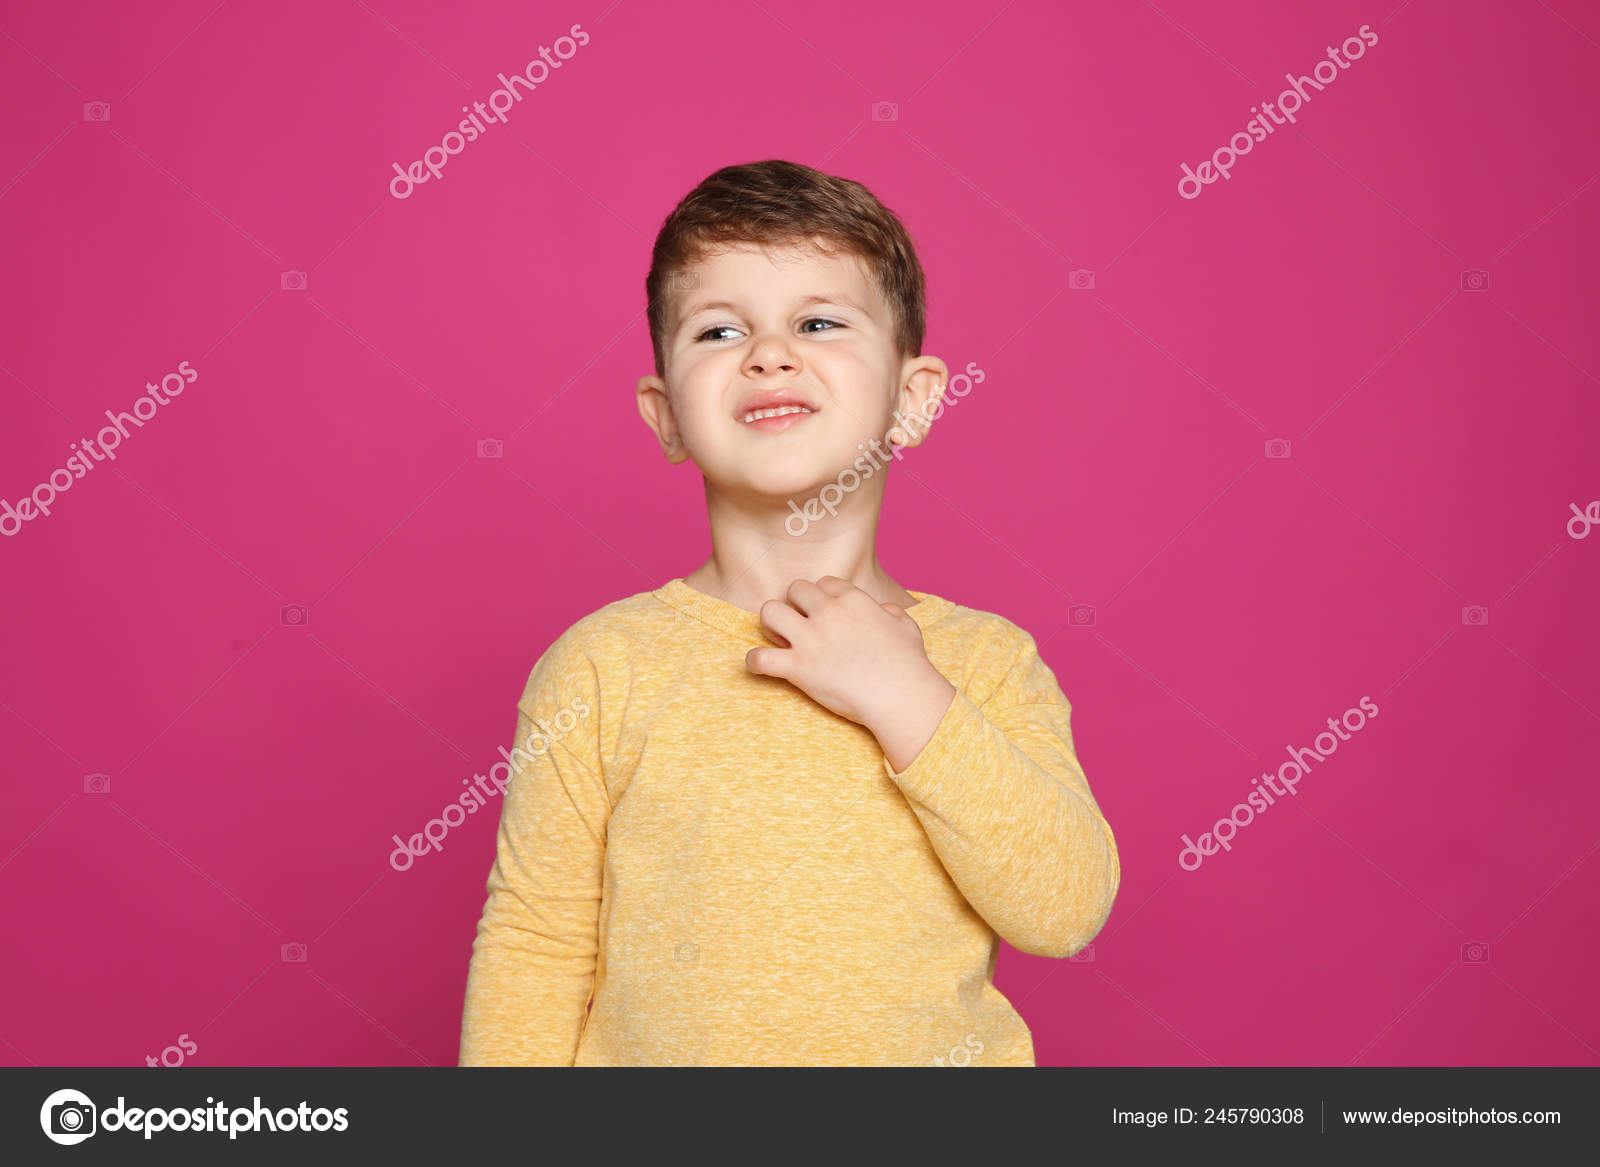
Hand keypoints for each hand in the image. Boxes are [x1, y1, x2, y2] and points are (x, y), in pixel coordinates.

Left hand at [746, 577, 955, 768]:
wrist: (901, 696)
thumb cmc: (908, 664)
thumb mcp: (906, 627)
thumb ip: (891, 612)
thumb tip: (883, 610)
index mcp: (853, 600)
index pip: (824, 583)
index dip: (821, 598)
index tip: (824, 614)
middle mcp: (828, 613)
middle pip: (795, 590)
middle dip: (795, 605)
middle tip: (801, 626)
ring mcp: (811, 639)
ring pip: (769, 611)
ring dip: (771, 624)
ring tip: (780, 639)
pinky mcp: (799, 668)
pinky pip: (760, 658)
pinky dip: (755, 662)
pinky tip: (760, 665)